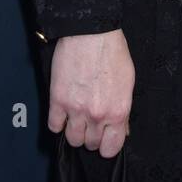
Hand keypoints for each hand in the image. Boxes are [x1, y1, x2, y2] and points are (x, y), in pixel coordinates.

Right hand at [48, 28, 134, 157]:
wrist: (91, 33)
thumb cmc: (112, 52)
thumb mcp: (128, 81)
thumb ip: (124, 110)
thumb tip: (123, 129)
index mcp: (118, 111)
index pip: (111, 148)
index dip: (107, 145)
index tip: (104, 139)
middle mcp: (97, 115)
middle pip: (90, 144)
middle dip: (91, 135)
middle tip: (91, 120)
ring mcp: (76, 110)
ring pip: (72, 139)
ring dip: (74, 130)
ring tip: (77, 117)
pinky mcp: (58, 101)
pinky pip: (54, 126)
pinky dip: (58, 122)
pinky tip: (63, 112)